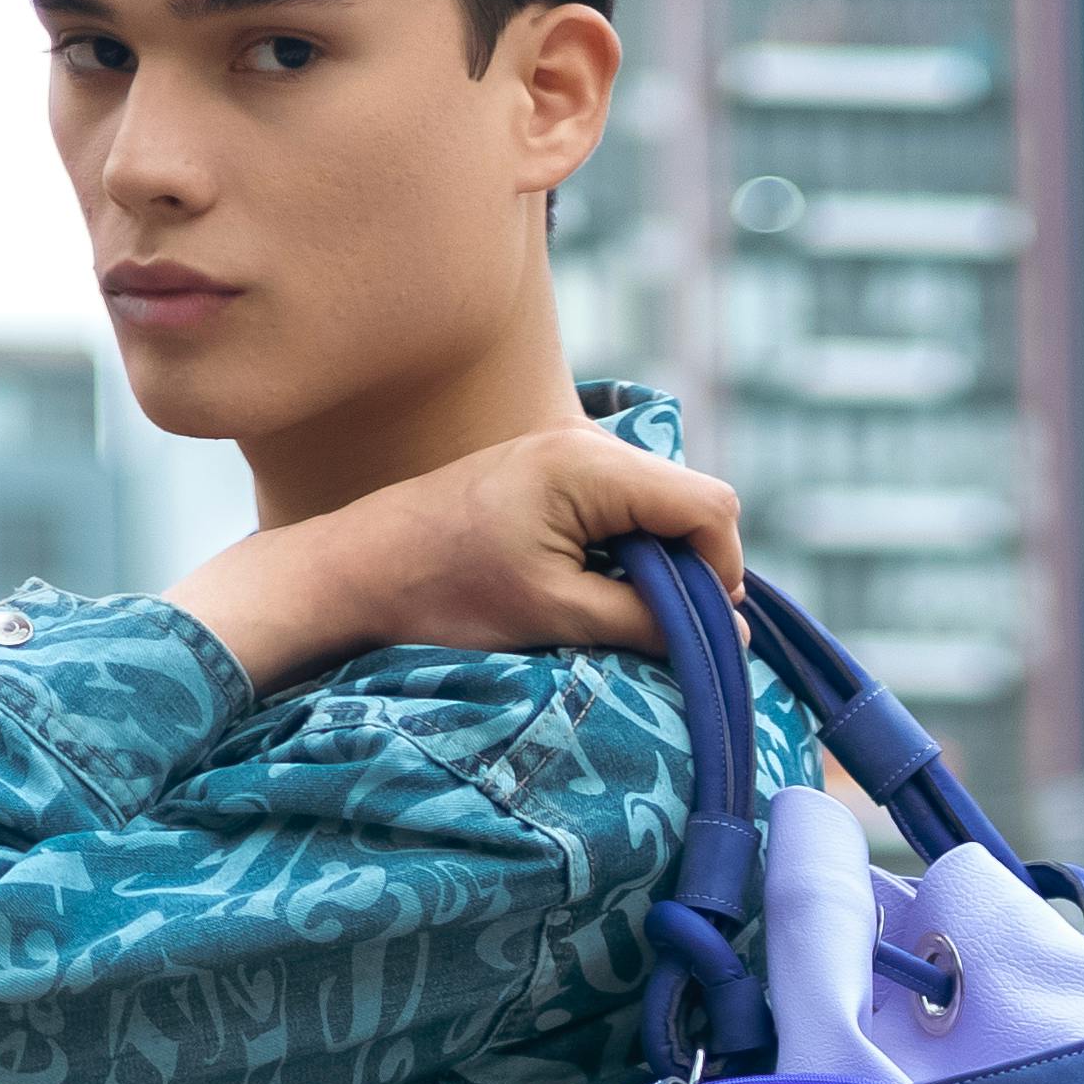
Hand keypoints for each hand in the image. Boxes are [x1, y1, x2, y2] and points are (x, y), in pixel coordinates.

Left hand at [170, 426, 741, 698]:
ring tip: (621, 616)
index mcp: (590, 466)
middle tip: (662, 632)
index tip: (703, 634)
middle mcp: (584, 442)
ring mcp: (565, 450)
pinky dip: (626, 552)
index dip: (722, 573)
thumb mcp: (557, 618)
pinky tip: (593, 591)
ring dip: (658, 565)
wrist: (354, 569)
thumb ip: (649, 624)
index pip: (708, 506)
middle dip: (693, 570)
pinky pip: (621, 506)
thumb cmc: (445, 595)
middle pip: (689, 501)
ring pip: (658, 506)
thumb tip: (729, 641)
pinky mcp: (548, 471)